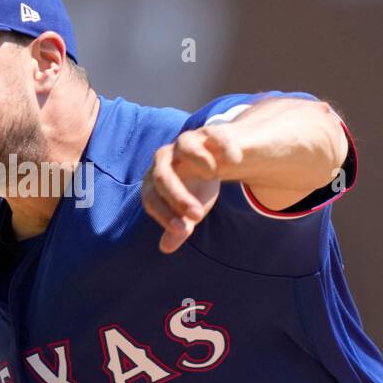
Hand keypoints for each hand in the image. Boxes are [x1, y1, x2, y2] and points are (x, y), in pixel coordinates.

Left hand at [140, 125, 242, 253]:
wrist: (216, 160)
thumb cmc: (196, 187)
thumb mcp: (188, 211)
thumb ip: (178, 229)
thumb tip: (165, 248)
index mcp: (155, 180)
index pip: (151, 198)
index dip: (164, 215)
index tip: (183, 231)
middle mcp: (165, 158)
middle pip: (162, 175)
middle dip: (178, 197)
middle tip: (196, 218)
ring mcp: (186, 143)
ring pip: (183, 147)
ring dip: (197, 161)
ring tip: (213, 176)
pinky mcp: (208, 133)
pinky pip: (212, 135)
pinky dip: (220, 147)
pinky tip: (232, 161)